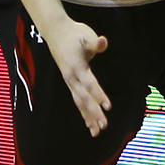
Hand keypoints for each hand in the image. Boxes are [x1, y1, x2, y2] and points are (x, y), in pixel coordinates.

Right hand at [42, 18, 112, 135]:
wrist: (56, 32)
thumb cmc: (74, 34)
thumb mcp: (86, 35)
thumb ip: (95, 42)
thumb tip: (103, 41)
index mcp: (77, 67)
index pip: (89, 84)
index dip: (99, 95)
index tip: (108, 107)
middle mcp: (71, 78)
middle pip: (84, 98)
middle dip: (94, 113)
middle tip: (104, 126)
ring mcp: (70, 82)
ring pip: (79, 103)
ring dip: (88, 118)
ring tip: (97, 132)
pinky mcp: (70, 83)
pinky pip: (77, 101)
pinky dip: (84, 113)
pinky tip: (90, 125)